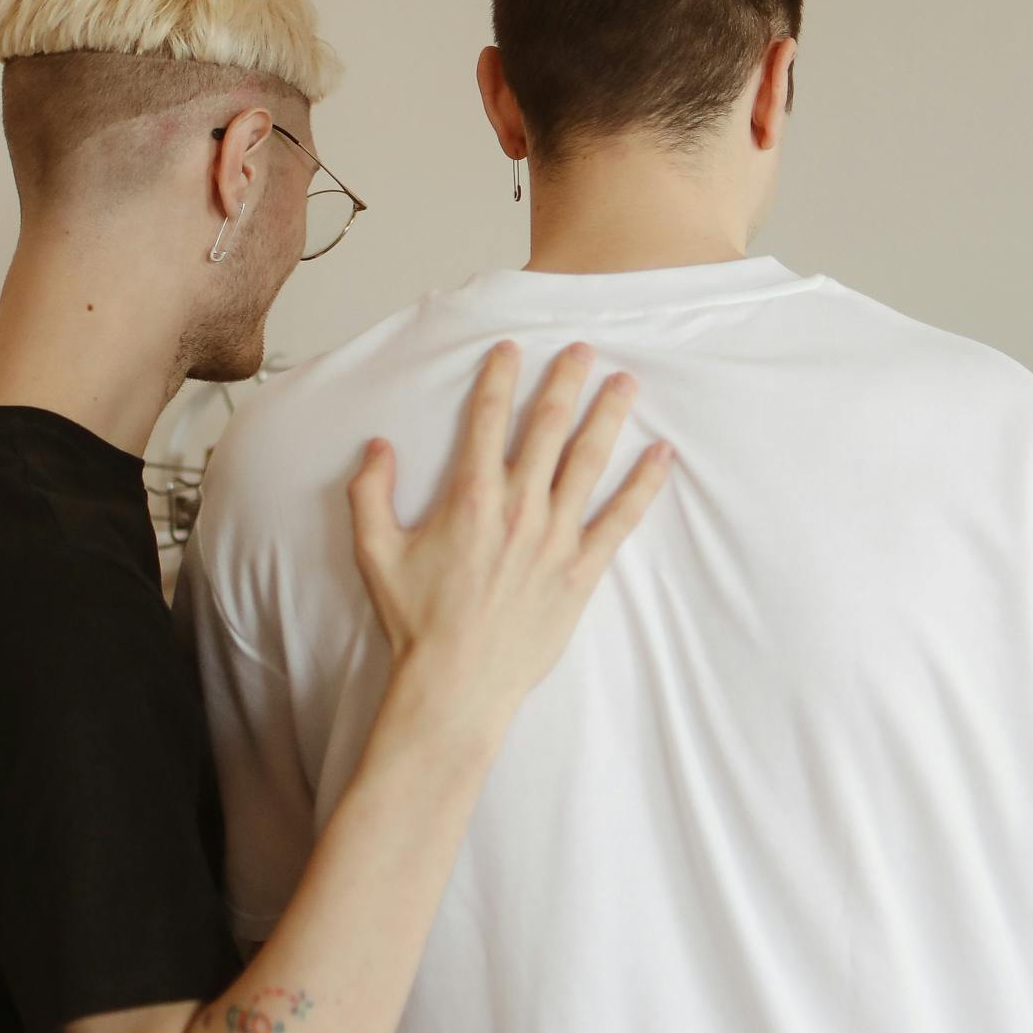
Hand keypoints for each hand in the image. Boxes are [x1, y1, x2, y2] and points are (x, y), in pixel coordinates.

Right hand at [347, 342, 670, 729]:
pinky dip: (644, 485)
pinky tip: (662, 456)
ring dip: (608, 416)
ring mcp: (555, 538)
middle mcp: (519, 508)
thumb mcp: (376, 554)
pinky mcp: (581, 570)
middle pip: (547, 427)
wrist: (457, 684)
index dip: (499, 378)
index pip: (486, 420)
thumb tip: (377, 446)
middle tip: (582, 349)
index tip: (511, 348)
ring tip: (625, 382)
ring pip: (589, 461)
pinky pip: (620, 519)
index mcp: (470, 498)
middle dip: (565, 381)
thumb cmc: (417, 621)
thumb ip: (370, 494)